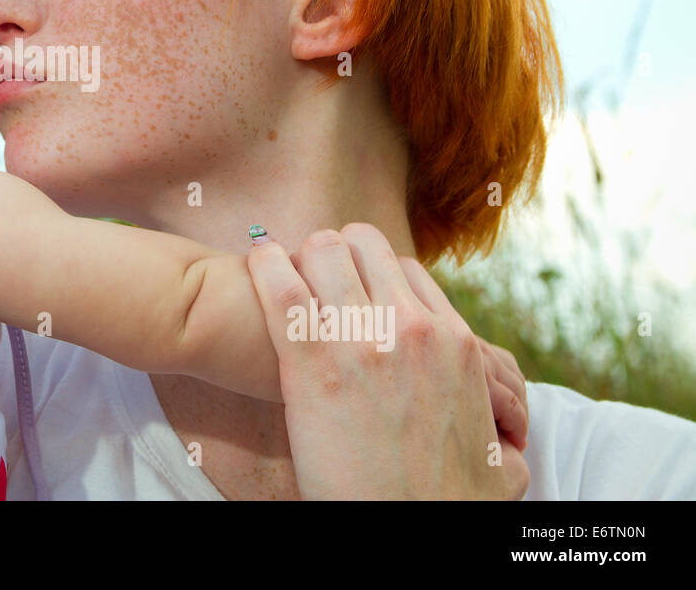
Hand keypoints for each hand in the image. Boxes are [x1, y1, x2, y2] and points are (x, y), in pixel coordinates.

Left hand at [247, 224, 529, 498]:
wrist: (411, 529)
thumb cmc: (449, 507)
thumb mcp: (500, 464)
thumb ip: (502, 435)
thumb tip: (515, 447)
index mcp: (454, 342)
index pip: (405, 268)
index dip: (372, 276)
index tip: (351, 294)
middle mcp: (411, 327)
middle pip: (361, 244)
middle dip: (335, 257)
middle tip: (314, 283)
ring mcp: (361, 339)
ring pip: (323, 248)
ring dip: (302, 259)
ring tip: (285, 280)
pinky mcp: (311, 361)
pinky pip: (280, 284)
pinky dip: (264, 266)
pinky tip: (258, 264)